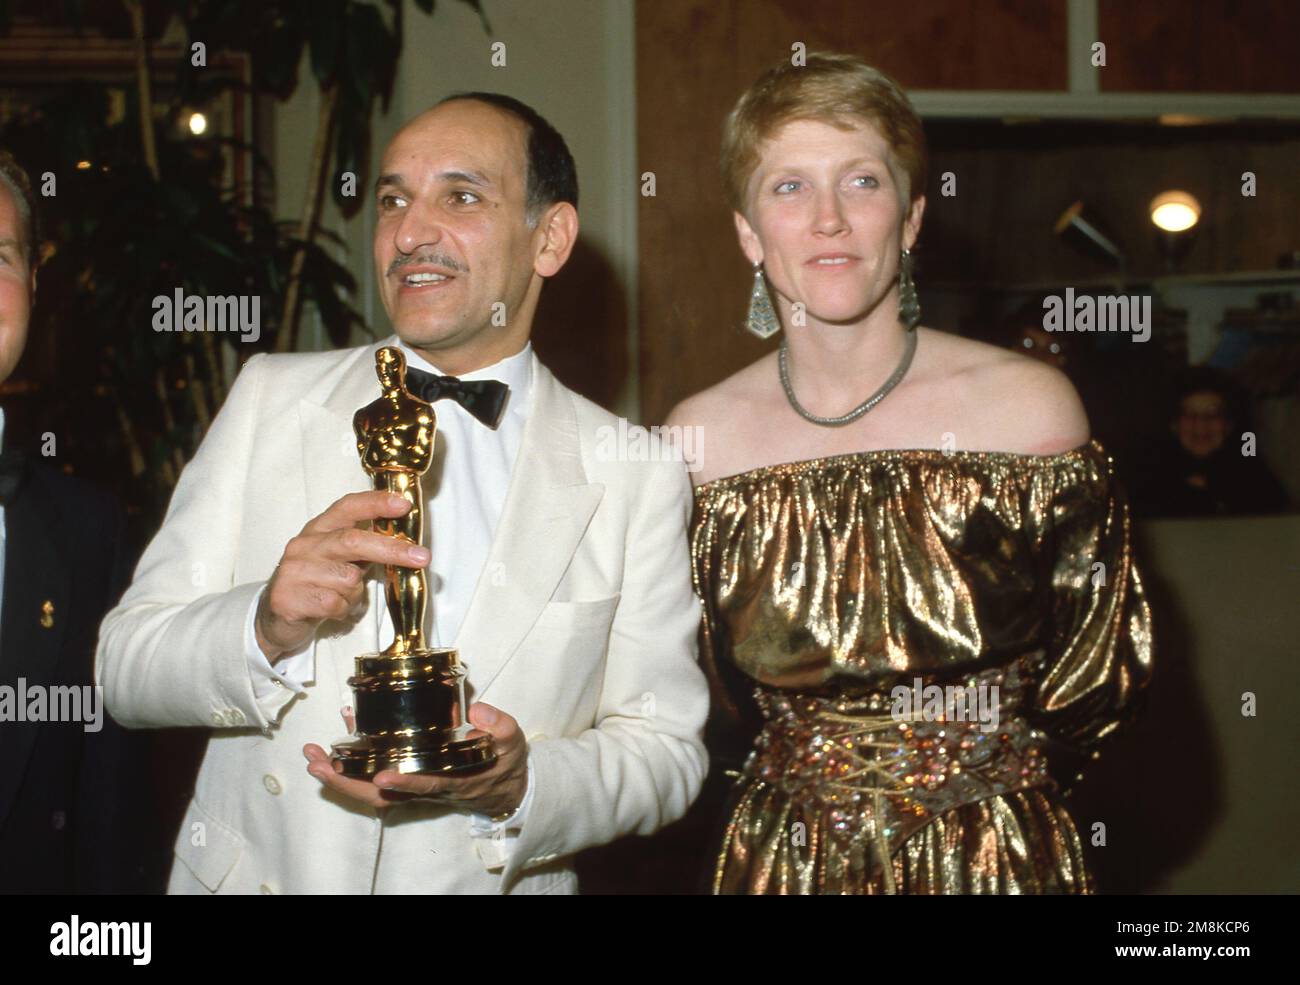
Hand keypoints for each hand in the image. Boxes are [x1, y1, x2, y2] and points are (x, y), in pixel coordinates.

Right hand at [255, 490, 427, 660]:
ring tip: (342, 597)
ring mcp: (293, 570)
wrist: (275, 617)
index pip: (347, 507)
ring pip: (348, 580)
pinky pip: (335, 604)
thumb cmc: (316, 583)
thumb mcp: (338, 559)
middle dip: (391, 549)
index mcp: (319, 529)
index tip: (403, 504)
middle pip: (352, 541)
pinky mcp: (288, 597)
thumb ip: (364, 547)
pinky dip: (342, 611)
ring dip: (355, 594)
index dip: (376, 503)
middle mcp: (304, 545)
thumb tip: (406, 543)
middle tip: (422, 557)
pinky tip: (330, 610)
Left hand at [303, 702, 528, 815]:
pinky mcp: (405, 780)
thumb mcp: (511, 742)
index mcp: (453, 779)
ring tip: (313, 757)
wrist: (503, 788)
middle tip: (317, 764)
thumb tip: (477, 709)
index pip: (425, 784)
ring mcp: (413, 787)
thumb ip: (499, 726)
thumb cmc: (504, 762)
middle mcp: (427, 788)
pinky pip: (372, 778)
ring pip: (370, 791)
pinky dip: (350, 766)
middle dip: (347, 782)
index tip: (381, 774)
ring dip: (340, 776)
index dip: (404, 782)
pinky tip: (335, 746)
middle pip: (381, 796)